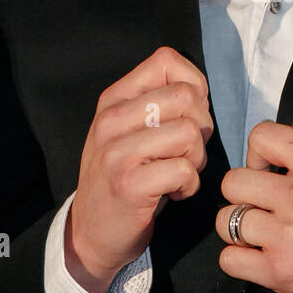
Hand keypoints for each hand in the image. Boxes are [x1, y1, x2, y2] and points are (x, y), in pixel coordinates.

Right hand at [66, 47, 212, 292]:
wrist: (91, 232)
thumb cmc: (123, 177)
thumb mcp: (129, 130)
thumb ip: (157, 103)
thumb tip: (200, 90)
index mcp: (114, 99)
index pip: (166, 60)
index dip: (193, 85)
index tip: (186, 115)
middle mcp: (111, 119)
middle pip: (187, 97)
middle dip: (200, 127)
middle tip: (184, 152)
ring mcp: (117, 152)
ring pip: (189, 133)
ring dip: (196, 159)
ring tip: (177, 173)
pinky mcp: (129, 184)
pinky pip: (184, 170)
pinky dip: (190, 185)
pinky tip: (173, 193)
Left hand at [215, 110, 292, 292]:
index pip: (261, 136)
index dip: (256, 153)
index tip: (266, 170)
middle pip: (233, 182)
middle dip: (242, 193)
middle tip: (260, 205)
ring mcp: (284, 235)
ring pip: (225, 220)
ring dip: (239, 228)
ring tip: (259, 234)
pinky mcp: (276, 271)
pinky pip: (229, 258)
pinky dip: (238, 259)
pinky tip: (257, 257)